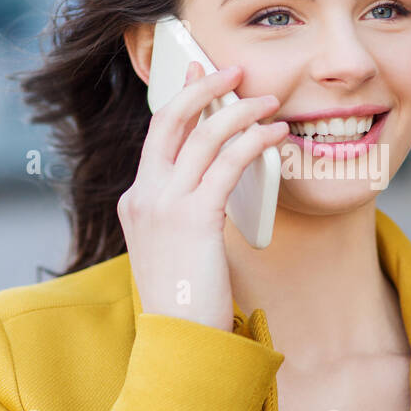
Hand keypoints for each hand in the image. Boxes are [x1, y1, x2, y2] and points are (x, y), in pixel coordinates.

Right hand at [118, 61, 289, 331]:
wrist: (181, 340)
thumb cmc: (188, 299)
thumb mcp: (175, 246)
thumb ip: (186, 212)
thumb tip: (219, 183)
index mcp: (135, 200)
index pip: (157, 136)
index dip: (182, 100)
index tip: (203, 75)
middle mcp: (142, 196)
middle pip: (169, 120)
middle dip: (204, 87)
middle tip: (235, 70)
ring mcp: (163, 205)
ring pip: (202, 136)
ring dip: (240, 111)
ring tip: (271, 103)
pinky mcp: (193, 218)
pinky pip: (227, 163)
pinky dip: (253, 141)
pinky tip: (275, 135)